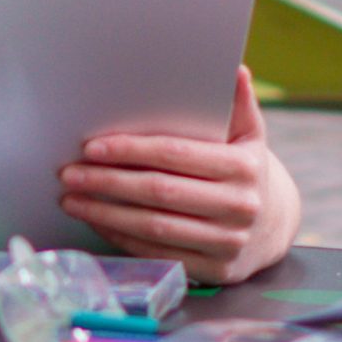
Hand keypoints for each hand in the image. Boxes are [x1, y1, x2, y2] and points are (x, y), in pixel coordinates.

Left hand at [58, 68, 299, 284]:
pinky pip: (159, 255)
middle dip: (108, 182)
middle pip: (159, 192)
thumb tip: (235, 68)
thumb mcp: (250, 135)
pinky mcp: (215, 272)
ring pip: (154, 228)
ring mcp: (227, 244)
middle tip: (69, 173)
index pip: (176, 155)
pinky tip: (98, 223)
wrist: (272, 225)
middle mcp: (239, 207)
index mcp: (245, 168)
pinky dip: (123, 239)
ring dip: (106, 213)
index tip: (92, 147)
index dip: (131, 150)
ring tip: (72, 200)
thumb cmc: (245, 170)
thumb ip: (238, 103)